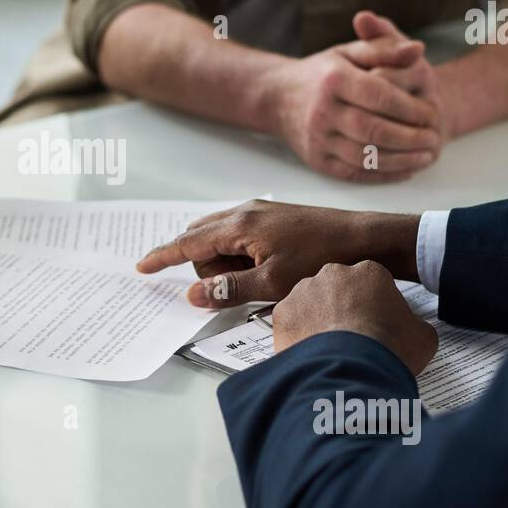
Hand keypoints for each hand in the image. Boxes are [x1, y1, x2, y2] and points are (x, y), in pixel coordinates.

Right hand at [137, 200, 419, 308]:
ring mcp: (258, 212)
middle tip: (238, 288)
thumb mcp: (274, 284)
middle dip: (207, 268)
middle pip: (201, 241)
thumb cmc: (321, 259)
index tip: (142, 266)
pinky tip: (265, 269)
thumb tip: (193, 296)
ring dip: (227, 264)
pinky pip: (238, 237)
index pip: (187, 243)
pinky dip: (240, 255)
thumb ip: (230, 290)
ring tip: (262, 280)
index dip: (163, 256)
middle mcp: (244, 212)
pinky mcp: (272, 217)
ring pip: (220, 239)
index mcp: (239, 226)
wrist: (365, 239)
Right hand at [265, 12, 444, 181]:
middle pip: (373, 130)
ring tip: (425, 156)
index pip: (380, 96)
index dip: (410, 107)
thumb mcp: (349, 52)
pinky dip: (382, 175)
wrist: (277, 97)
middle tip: (434, 138)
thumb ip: (384, 48)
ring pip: (365, 157)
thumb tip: (418, 50)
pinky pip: (354, 173)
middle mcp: (322, 111)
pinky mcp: (316, 161)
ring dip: (401, 160)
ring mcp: (317, 139)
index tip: (433, 113)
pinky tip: (405, 170)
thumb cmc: (323, 73)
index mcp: (333, 80)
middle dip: (409, 138)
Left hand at [272, 261, 437, 376]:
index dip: (374, 306)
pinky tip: (310, 355)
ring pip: (309, 303)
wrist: (352, 371)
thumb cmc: (387, 351)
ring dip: (317, 321)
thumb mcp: (422, 337)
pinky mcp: (283, 313)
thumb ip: (414, 325)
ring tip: (329, 350)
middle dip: (342, 309)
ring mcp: (304, 291)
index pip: (371, 283)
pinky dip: (297, 336)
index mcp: (369, 272)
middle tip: (350, 337)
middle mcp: (333, 274)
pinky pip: (289, 322)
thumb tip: (412, 331)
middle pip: (337, 289)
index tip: (375, 323)